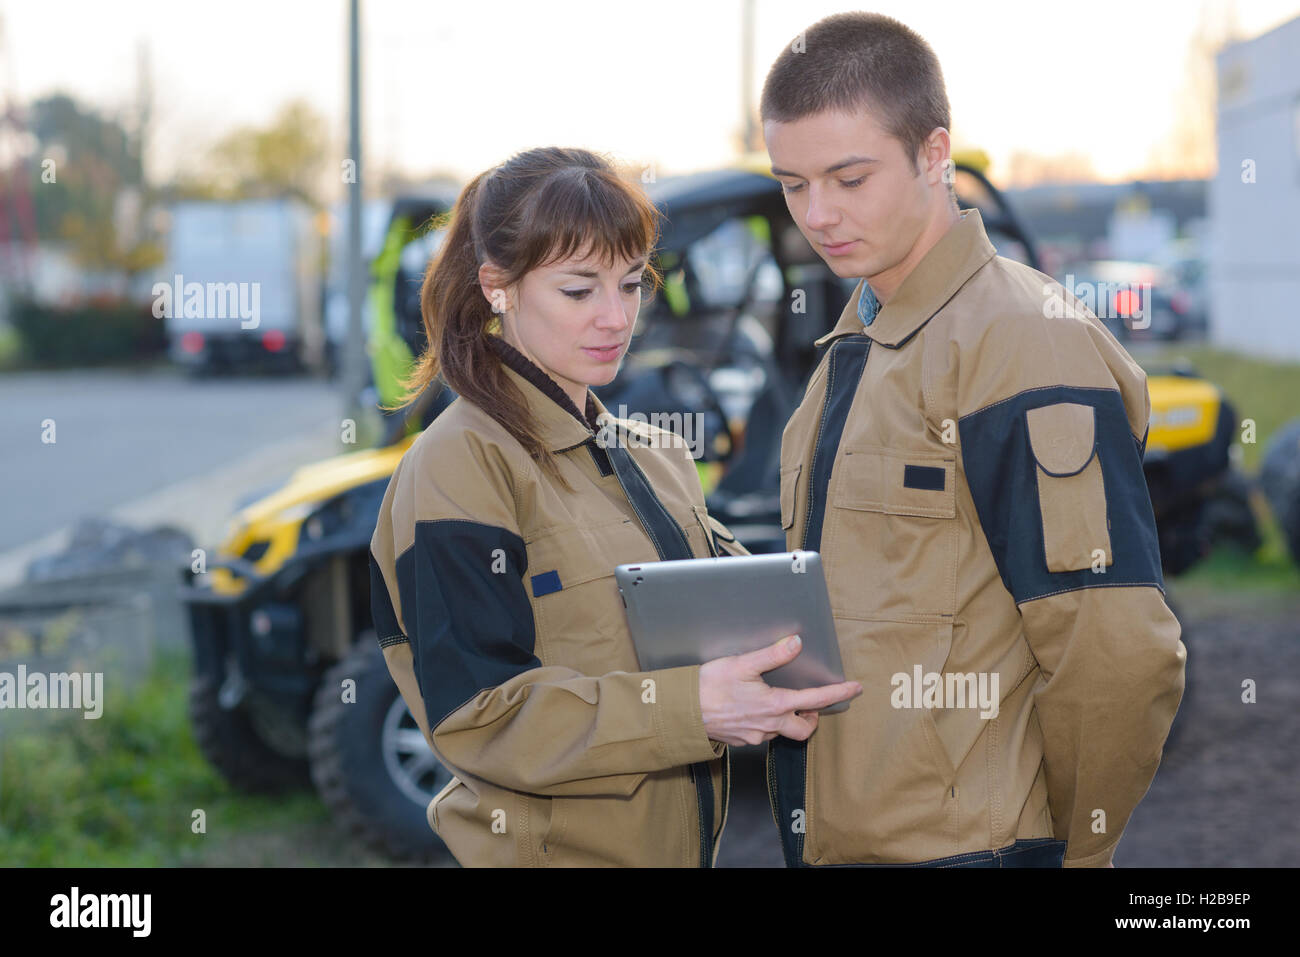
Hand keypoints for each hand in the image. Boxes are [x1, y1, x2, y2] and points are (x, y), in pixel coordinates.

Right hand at [699, 634, 861, 746]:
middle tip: (810, 705)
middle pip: (803, 729)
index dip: (838, 694)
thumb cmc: (709, 686)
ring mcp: (755, 736)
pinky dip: (766, 723)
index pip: (816, 700)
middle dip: (811, 718)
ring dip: (786, 719)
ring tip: (778, 703)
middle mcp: (769, 725)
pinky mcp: (741, 741)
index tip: (855, 689)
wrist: (681, 712)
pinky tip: (753, 710)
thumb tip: (796, 643)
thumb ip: (772, 655)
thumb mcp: (743, 664)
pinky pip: (762, 735)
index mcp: (775, 705)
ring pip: (781, 732)